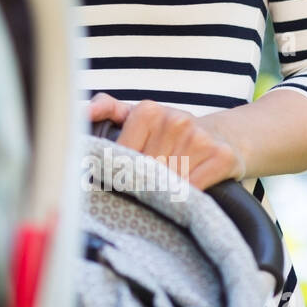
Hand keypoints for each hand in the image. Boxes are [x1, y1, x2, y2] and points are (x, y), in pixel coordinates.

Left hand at [88, 93, 246, 190]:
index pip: (122, 154)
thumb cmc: (171, 131)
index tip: (122, 180)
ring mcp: (200, 139)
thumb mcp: (139, 115)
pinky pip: (193, 189)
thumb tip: (83, 111)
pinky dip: (186, 198)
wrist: (223, 134)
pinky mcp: (221, 157)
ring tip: (164, 190)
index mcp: (148, 111)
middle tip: (143, 189)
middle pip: (144, 170)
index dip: (121, 172)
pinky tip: (184, 195)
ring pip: (167, 183)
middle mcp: (175, 121)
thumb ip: (108, 108)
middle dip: (141, 184)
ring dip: (164, 193)